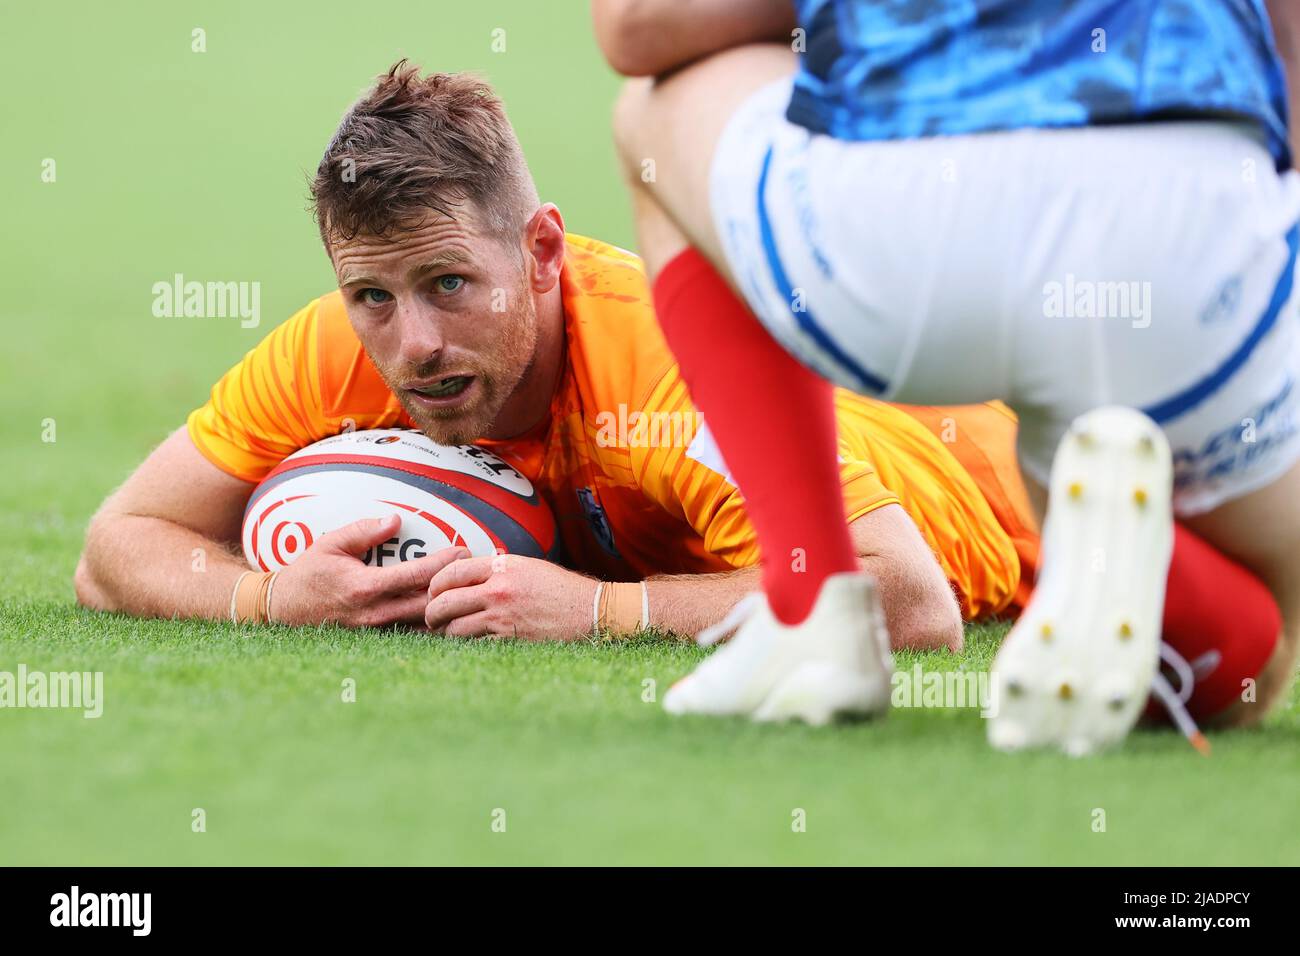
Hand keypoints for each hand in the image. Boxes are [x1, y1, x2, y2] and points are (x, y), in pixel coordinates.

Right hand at [271, 515, 466, 627]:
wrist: (283, 610)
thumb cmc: (309, 573)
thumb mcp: (331, 543)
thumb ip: (364, 530)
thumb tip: (395, 519)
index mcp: (365, 587)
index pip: (415, 575)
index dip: (443, 562)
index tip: (461, 549)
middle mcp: (375, 613)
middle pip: (428, 601)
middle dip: (453, 584)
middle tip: (473, 567)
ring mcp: (376, 630)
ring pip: (423, 621)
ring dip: (445, 603)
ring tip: (464, 585)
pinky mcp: (376, 637)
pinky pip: (411, 631)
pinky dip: (430, 619)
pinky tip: (446, 606)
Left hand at [424, 552, 597, 639]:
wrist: (589, 612)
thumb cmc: (561, 588)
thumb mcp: (529, 566)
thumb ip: (498, 569)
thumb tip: (470, 574)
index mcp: (502, 567)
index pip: (452, 571)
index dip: (435, 583)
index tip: (433, 592)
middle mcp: (498, 590)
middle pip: (445, 601)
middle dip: (432, 612)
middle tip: (431, 618)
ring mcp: (502, 617)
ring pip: (454, 627)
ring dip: (445, 632)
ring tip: (445, 633)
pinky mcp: (509, 640)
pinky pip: (473, 645)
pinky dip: (465, 646)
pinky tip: (466, 645)